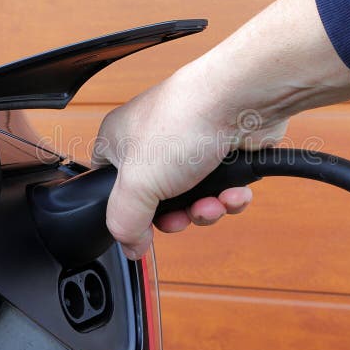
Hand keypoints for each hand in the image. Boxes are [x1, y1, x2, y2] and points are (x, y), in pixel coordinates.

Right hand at [92, 68, 286, 258]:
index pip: (109, 185)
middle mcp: (154, 142)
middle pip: (157, 201)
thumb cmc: (183, 122)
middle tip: (182, 216)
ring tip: (213, 203)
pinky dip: (229, 197)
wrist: (240, 102)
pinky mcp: (224, 153)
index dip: (125, 210)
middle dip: (175, 216)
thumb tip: (130, 247)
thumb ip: (125, 222)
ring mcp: (190, 146)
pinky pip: (222, 190)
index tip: (140, 226)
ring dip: (205, 210)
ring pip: (193, 199)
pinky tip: (233, 193)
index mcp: (120, 141)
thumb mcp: (137, 185)